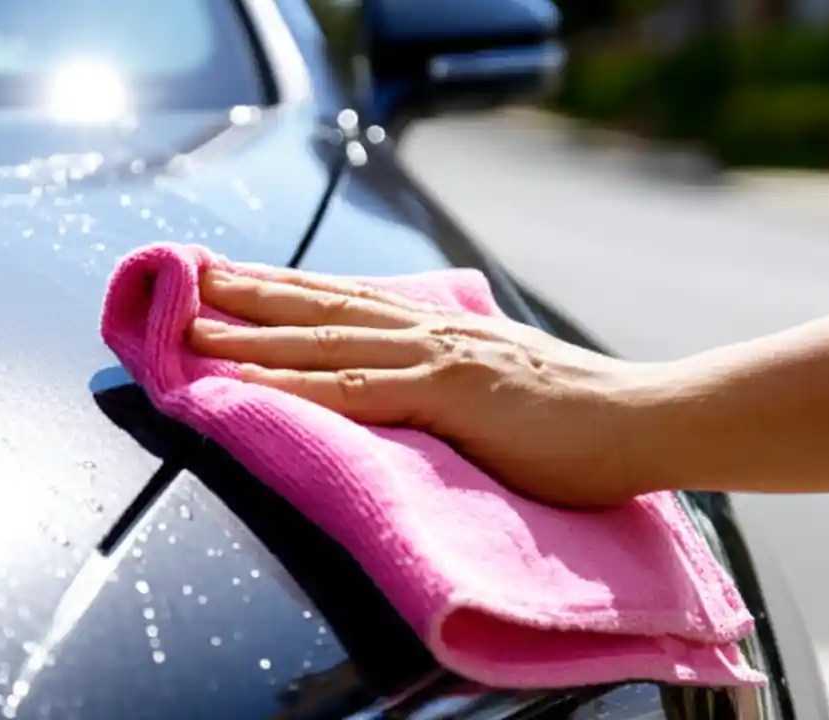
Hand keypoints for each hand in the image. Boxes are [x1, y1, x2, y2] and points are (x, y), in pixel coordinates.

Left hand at [188, 266, 667, 506]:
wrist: (643, 421)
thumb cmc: (577, 417)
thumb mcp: (500, 383)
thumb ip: (451, 377)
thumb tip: (412, 385)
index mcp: (441, 330)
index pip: (346, 300)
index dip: (284, 287)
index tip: (230, 277)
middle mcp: (430, 331)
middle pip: (321, 305)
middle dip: (248, 293)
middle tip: (185, 279)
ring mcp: (438, 358)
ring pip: (324, 338)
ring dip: (252, 333)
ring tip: (191, 327)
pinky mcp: (450, 394)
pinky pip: (355, 387)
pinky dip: (295, 381)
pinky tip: (248, 379)